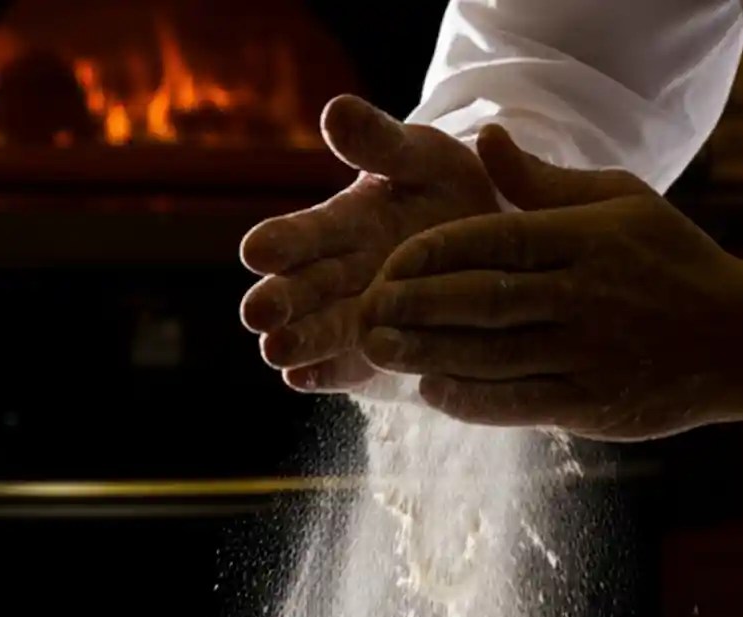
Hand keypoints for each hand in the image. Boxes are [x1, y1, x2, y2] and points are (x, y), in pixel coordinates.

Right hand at [239, 95, 499, 392]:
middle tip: (256, 313)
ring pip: (326, 330)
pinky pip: (355, 364)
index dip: (283, 241)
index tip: (255, 249)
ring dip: (301, 342)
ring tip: (277, 352)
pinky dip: (332, 373)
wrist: (487, 227)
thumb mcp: (418, 155)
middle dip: (282, 301)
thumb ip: (379, 141)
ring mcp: (363, 313)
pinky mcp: (385, 347)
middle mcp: (343, 273)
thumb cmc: (443, 184)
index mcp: (345, 222)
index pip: (305, 233)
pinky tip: (304, 381)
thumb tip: (335, 109)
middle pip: (305, 289)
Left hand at [359, 126, 742, 440]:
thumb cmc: (674, 261)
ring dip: (428, 353)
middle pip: (484, 300)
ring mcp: (590, 354)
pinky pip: (520, 404)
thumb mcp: (621, 202)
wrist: (741, 340)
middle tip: (364, 309)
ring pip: (494, 355)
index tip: (390, 262)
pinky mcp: (595, 405)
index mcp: (586, 239)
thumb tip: (482, 137)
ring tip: (378, 349)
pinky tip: (432, 392)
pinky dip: (472, 400)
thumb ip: (544, 180)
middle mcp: (585, 296)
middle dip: (414, 305)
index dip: (433, 253)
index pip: (495, 241)